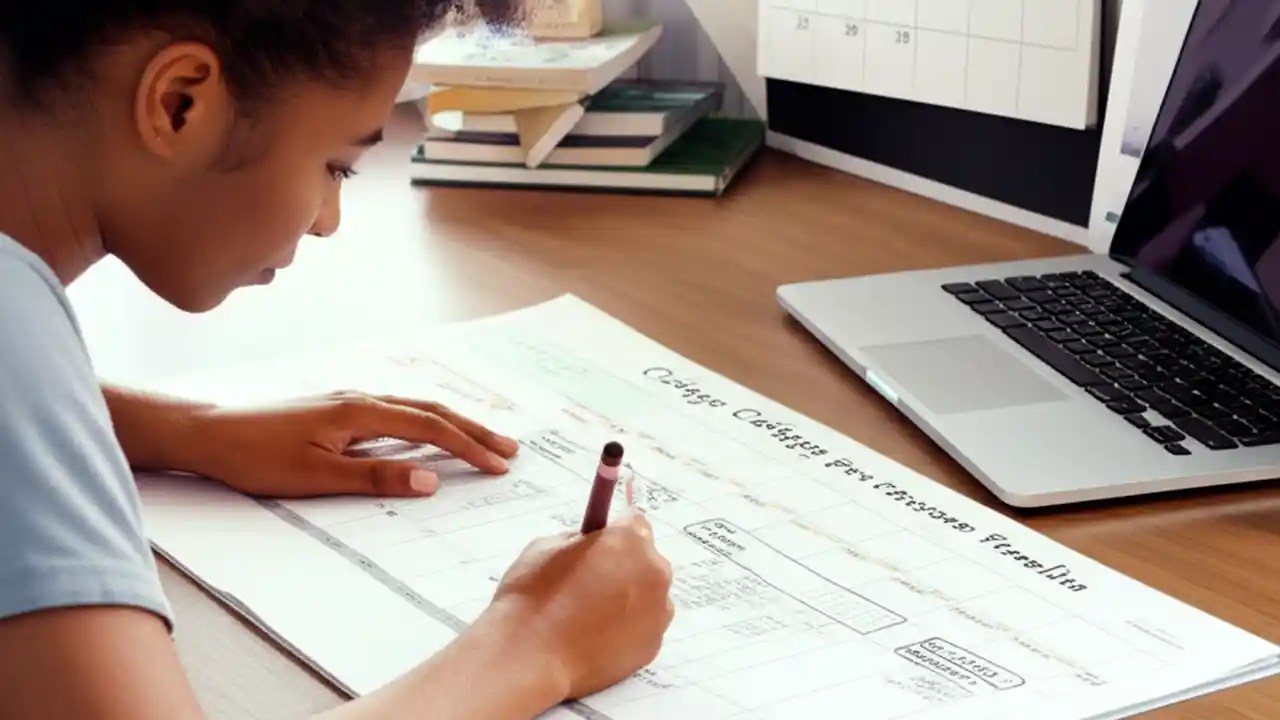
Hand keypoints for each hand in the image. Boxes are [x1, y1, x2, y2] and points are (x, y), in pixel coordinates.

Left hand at [181, 391, 519, 497]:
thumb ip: (375, 478)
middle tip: (509, 448)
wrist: (208, 433)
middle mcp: (360, 398)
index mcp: (359, 411)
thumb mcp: (315, 477)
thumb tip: (429, 481)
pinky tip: (430, 433)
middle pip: (431, 410)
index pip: (429, 428)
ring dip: (453, 423)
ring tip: (482, 439)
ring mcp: (350, 402)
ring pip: (416, 408)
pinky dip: (426, 422)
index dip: (467, 447)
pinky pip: (397, 413)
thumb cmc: (254, 457)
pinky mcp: (339, 410)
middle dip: (473, 429)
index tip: (497, 465)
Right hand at [487, 511, 675, 700]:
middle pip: (646, 558)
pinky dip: (628, 627)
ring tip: (591, 613)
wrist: (532, 657)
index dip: (615, 531)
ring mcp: (657, 612)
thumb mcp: (546, 546)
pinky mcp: (653, 645)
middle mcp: (653, 573)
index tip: (603, 542)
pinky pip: (645, 626)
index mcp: (628, 540)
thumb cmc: (533, 599)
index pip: (635, 520)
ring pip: (649, 594)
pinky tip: (596, 635)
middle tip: (590, 581)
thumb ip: (579, 540)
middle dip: (624, 564)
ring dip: (630, 596)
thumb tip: (588, 545)